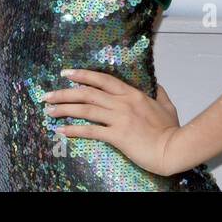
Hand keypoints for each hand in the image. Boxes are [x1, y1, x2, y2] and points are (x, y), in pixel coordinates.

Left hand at [43, 69, 183, 176]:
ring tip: (49, 111)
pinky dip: (74, 129)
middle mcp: (123, 102)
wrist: (173, 148)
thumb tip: (156, 85)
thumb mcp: (167, 105)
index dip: (83, 75)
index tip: (66, 73)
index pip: (102, 79)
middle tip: (48, 94)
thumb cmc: (170, 130)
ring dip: (64, 109)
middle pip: (88, 92)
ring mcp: (119, 118)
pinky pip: (91, 130)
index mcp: (133, 94)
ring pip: (86, 109)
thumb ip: (159, 93)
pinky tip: (62, 130)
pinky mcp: (117, 135)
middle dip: (65, 92)